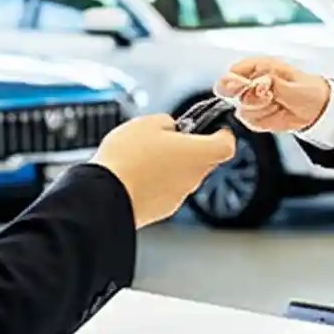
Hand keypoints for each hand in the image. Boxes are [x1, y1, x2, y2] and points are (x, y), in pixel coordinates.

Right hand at [90, 114, 235, 227]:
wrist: (105, 195)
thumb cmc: (128, 158)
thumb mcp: (147, 123)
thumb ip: (167, 123)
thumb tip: (171, 128)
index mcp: (199, 153)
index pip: (227, 145)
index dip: (221, 134)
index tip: (213, 128)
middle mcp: (194, 178)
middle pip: (204, 160)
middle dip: (189, 148)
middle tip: (168, 139)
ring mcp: (179, 196)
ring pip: (183, 176)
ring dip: (171, 166)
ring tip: (144, 156)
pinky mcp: (162, 210)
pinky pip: (166, 190)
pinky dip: (157, 182)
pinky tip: (137, 174)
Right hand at [215, 57, 331, 132]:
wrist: (319, 110)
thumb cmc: (309, 91)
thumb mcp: (292, 86)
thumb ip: (271, 84)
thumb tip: (254, 84)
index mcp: (261, 67)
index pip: (234, 71)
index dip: (235, 80)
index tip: (249, 87)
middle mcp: (254, 82)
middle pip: (234, 93)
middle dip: (254, 99)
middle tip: (270, 97)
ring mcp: (254, 100)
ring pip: (243, 110)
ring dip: (262, 111)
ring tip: (278, 105)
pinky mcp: (257, 115)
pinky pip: (251, 122)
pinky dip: (265, 121)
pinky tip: (276, 114)